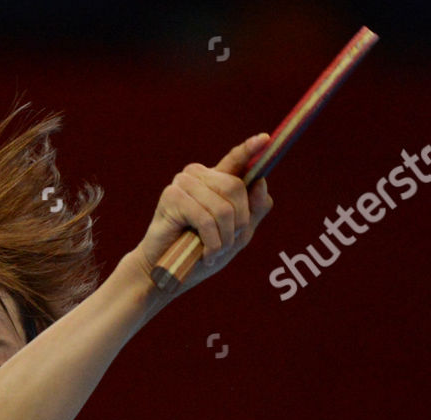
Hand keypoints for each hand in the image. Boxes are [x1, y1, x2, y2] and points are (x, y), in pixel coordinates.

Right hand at [128, 133, 275, 296]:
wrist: (165, 271)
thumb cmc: (200, 252)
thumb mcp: (237, 235)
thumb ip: (254, 210)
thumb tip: (261, 182)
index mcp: (213, 180)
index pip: (235, 160)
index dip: (249, 150)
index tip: (265, 138)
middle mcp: (197, 175)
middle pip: (236, 188)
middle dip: (238, 223)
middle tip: (226, 244)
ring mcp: (183, 183)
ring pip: (223, 207)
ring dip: (223, 238)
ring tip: (212, 252)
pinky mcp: (172, 197)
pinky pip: (205, 219)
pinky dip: (211, 242)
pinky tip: (205, 253)